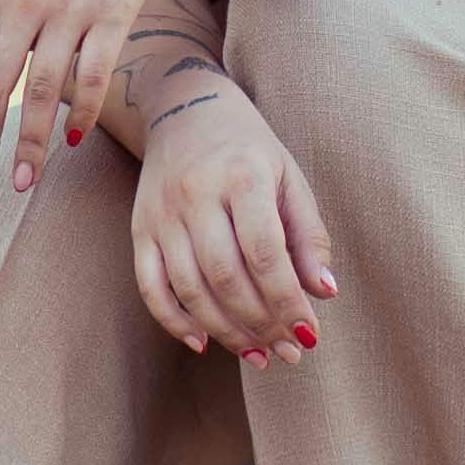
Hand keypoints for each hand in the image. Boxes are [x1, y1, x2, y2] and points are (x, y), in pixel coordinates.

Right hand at [133, 81, 339, 365]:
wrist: (185, 109)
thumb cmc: (249, 150)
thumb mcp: (289, 177)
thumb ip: (308, 235)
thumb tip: (323, 292)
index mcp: (241, 174)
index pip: (265, 253)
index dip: (288, 301)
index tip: (310, 334)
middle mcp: (196, 194)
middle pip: (226, 277)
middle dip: (261, 324)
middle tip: (289, 352)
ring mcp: (162, 214)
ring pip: (189, 288)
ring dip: (226, 332)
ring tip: (259, 355)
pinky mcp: (140, 229)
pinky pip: (150, 286)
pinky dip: (174, 321)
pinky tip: (204, 343)